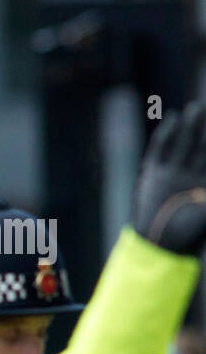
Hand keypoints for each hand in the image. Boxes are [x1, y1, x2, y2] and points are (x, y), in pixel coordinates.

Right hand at [133, 100, 205, 255]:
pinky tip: (171, 119)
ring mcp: (170, 173)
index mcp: (204, 180)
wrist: (161, 246)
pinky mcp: (152, 175)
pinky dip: (164, 135)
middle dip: (205, 125)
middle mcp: (188, 173)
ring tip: (196, 107)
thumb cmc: (190, 234)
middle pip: (200, 143)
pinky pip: (159, 151)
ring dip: (188, 126)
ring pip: (181, 143)